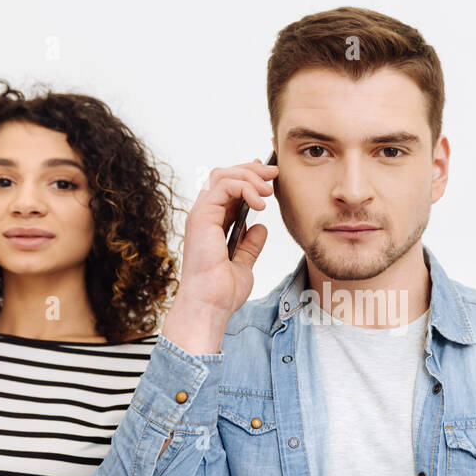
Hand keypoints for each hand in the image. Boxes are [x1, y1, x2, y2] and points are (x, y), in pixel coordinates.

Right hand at [160, 159, 274, 353]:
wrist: (211, 306)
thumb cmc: (220, 292)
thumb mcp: (244, 265)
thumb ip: (250, 245)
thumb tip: (260, 228)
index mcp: (212, 225)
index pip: (227, 189)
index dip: (248, 178)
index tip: (270, 178)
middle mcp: (204, 217)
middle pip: (224, 175)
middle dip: (251, 170)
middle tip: (274, 174)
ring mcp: (201, 215)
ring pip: (222, 175)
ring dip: (250, 176)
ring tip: (269, 189)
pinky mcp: (202, 217)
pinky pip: (223, 186)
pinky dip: (244, 187)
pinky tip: (259, 202)